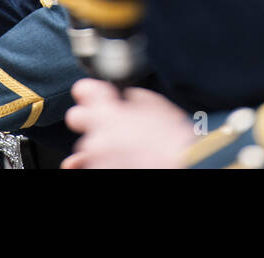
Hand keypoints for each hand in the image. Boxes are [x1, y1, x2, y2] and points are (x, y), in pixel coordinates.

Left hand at [62, 79, 193, 168]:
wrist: (187, 164)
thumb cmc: (176, 139)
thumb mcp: (156, 105)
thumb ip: (132, 98)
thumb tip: (125, 99)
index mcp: (109, 111)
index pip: (82, 90)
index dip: (88, 92)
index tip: (91, 96)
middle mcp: (97, 135)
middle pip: (76, 118)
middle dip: (89, 119)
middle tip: (107, 126)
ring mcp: (97, 159)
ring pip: (85, 147)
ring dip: (100, 146)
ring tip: (127, 150)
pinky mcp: (101, 173)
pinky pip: (92, 165)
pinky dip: (105, 163)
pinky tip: (125, 161)